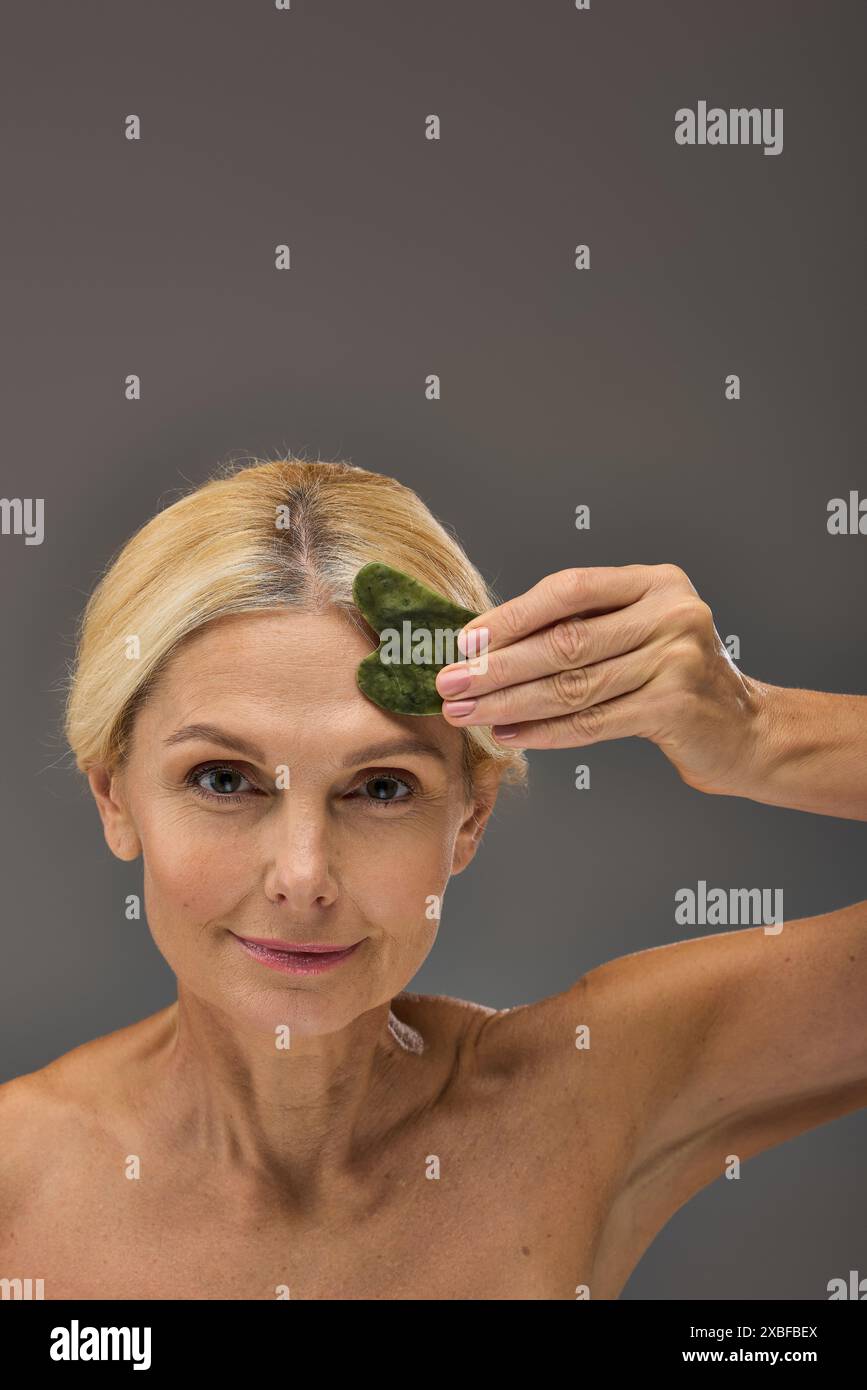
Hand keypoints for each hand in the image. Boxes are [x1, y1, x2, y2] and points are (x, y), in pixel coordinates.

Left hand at [435, 564, 762, 797]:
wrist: (745, 729)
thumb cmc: (674, 679)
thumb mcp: (639, 632)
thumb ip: (583, 626)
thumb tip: (485, 643)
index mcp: (655, 582)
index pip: (569, 589)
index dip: (512, 615)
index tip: (464, 641)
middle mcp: (671, 612)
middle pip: (564, 640)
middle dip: (496, 665)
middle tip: (449, 682)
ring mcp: (677, 659)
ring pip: (571, 685)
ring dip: (508, 702)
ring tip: (467, 713)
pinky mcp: (675, 706)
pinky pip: (591, 721)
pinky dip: (543, 731)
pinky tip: (509, 734)